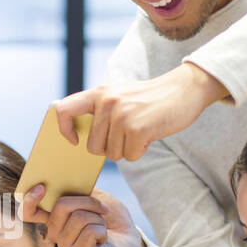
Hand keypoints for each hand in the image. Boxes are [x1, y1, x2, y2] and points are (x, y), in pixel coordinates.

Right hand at [21, 188, 145, 246]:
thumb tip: (68, 179)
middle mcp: (56, 233)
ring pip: (79, 217)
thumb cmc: (112, 219)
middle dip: (88, 201)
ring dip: (99, 218)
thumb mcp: (97, 196)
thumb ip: (81, 190)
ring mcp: (66, 246)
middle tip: (102, 208)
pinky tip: (103, 239)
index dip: (30, 198)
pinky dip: (103, 230)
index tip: (41, 187)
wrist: (130, 241)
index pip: (29, 212)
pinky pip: (90, 231)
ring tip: (102, 227)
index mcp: (55, 218)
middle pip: (61, 206)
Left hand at [52, 64, 227, 161]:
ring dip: (128, 149)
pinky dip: (140, 151)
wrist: (185, 89)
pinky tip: (149, 135)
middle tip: (128, 134)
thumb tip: (78, 137)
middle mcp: (106, 102)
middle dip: (111, 148)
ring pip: (112, 154)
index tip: (75, 139)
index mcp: (98, 93)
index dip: (64, 129)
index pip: (62, 110)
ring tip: (141, 130)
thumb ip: (99, 110)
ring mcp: (121, 115)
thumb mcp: (119, 95)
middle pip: (93, 147)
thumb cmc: (150, 99)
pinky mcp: (137, 128)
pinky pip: (129, 156)